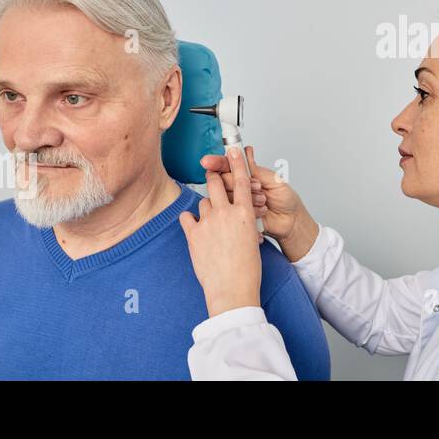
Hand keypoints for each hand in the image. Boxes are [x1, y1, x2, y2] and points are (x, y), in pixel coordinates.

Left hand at [180, 148, 262, 317]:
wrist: (232, 289)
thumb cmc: (246, 270)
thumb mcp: (252, 240)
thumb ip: (243, 224)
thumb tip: (238, 220)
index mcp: (245, 214)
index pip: (241, 181)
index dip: (236, 163)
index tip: (233, 150)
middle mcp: (225, 214)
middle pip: (215, 184)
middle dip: (212, 177)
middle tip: (211, 174)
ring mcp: (208, 222)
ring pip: (202, 202)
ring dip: (206, 209)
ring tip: (211, 225)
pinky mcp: (193, 234)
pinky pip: (187, 218)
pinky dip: (190, 220)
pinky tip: (195, 228)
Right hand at [199, 145, 318, 261]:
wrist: (291, 221)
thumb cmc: (286, 200)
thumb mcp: (274, 180)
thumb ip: (255, 169)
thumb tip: (245, 153)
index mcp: (248, 174)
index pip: (227, 166)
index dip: (217, 162)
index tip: (208, 161)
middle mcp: (240, 187)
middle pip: (224, 180)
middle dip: (239, 183)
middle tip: (258, 187)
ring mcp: (237, 201)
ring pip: (229, 196)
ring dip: (249, 197)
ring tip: (264, 200)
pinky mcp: (238, 215)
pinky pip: (233, 211)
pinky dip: (249, 209)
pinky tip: (261, 210)